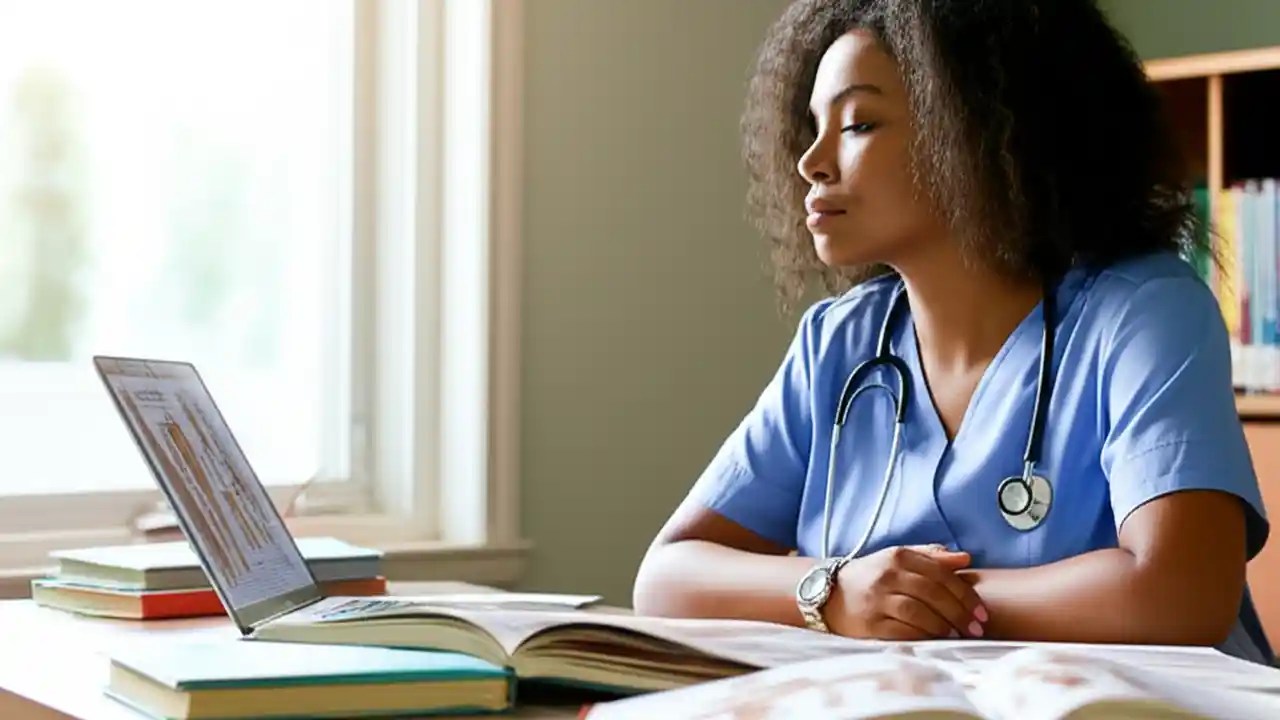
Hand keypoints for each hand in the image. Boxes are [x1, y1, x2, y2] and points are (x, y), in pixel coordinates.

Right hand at [825, 544, 987, 639]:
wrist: (828, 595)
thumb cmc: (871, 577)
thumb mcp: (898, 559)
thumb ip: (931, 557)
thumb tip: (965, 559)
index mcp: (897, 557)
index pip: (940, 574)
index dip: (965, 594)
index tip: (982, 612)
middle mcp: (886, 576)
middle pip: (932, 594)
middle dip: (960, 613)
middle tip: (977, 628)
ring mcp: (876, 600)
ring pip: (919, 613)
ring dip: (944, 626)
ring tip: (958, 635)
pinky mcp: (870, 624)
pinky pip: (903, 632)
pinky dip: (924, 637)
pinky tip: (936, 641)